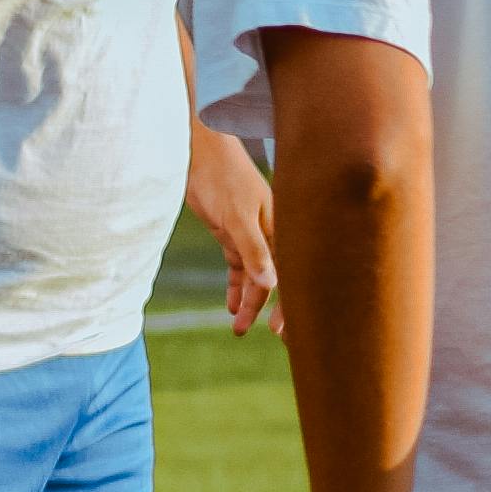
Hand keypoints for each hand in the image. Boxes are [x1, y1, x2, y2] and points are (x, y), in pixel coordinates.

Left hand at [184, 123, 276, 334]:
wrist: (199, 152)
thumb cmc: (222, 178)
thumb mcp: (237, 215)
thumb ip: (253, 248)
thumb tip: (270, 283)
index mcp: (283, 229)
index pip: (291, 273)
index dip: (288, 303)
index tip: (281, 331)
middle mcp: (273, 234)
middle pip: (278, 279)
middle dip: (273, 310)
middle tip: (273, 338)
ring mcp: (252, 235)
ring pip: (255, 277)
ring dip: (248, 302)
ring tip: (237, 329)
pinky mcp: (234, 234)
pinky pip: (239, 268)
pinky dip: (235, 287)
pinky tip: (231, 306)